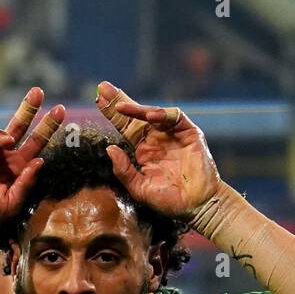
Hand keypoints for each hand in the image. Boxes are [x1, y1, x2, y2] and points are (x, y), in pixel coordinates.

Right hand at [0, 87, 64, 232]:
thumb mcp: (12, 203)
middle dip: (29, 108)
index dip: (47, 127)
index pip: (36, 143)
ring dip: (5, 130)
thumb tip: (40, 161)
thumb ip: (26, 183)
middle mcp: (3, 155)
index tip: (60, 110)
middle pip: (19, 126)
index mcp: (18, 166)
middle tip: (38, 92)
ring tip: (9, 140)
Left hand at [95, 81, 219, 219]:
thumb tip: (109, 149)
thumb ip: (124, 171)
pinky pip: (175, 118)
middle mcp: (156, 138)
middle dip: (119, 101)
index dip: (112, 113)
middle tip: (103, 87)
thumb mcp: (140, 189)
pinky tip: (150, 117)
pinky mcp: (189, 133)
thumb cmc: (169, 201)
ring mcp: (172, 134)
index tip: (97, 100)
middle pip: (135, 115)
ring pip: (153, 114)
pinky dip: (163, 115)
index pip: (124, 127)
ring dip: (137, 108)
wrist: (198, 206)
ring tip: (121, 106)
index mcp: (143, 150)